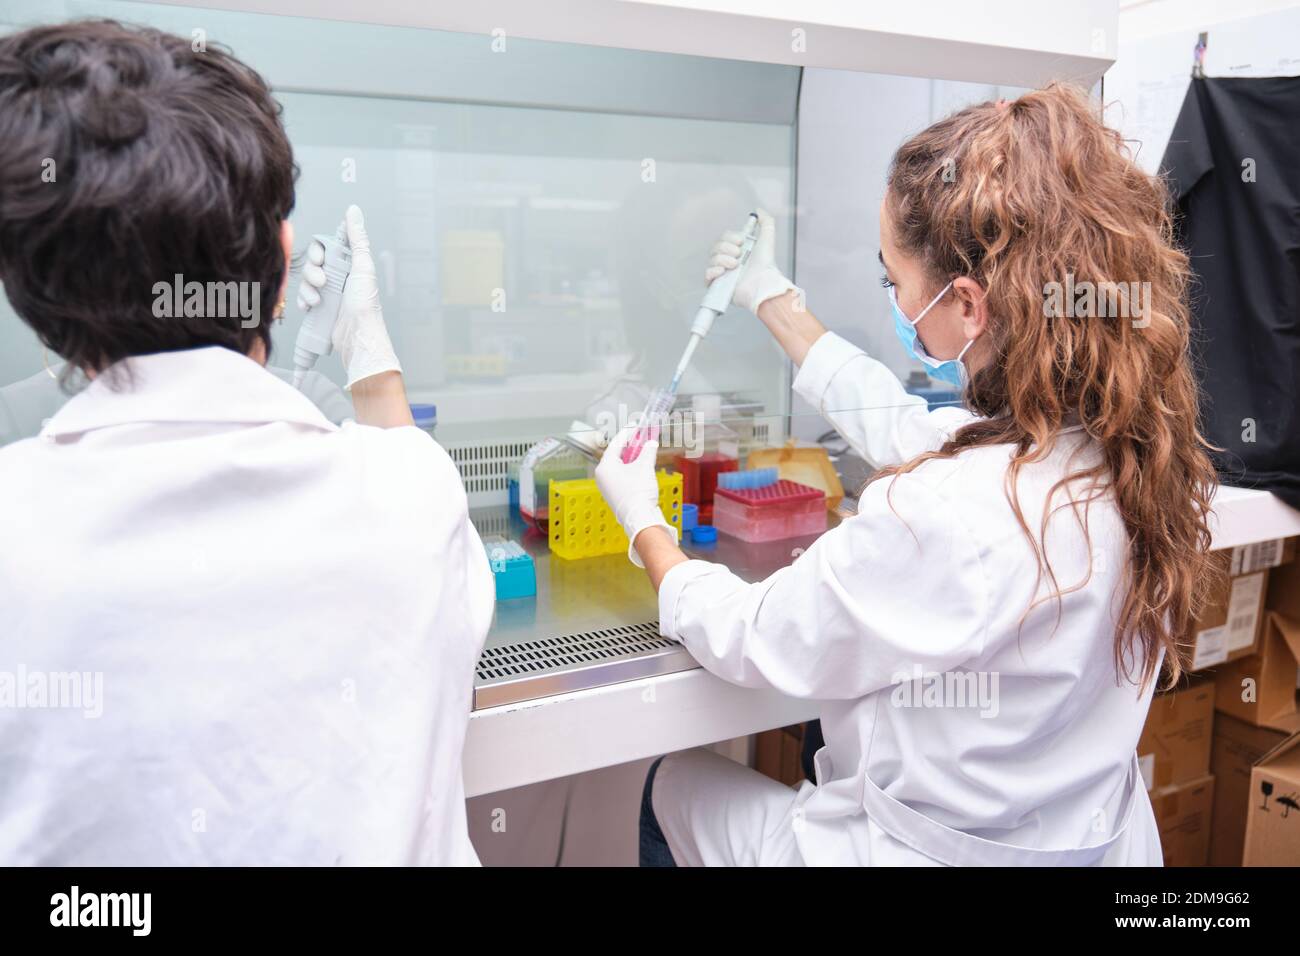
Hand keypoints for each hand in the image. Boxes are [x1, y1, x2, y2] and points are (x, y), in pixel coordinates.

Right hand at [296, 205, 400, 388]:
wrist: (358, 337)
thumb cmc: (366, 306)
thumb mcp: (363, 267)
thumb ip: (356, 239)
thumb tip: (353, 212)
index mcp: (349, 265)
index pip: (326, 247)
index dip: (319, 250)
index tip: (322, 258)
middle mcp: (338, 277)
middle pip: (313, 263)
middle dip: (312, 270)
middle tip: (322, 281)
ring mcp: (328, 293)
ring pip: (306, 280)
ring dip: (308, 288)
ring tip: (318, 299)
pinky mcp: (320, 309)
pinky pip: (303, 298)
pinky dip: (304, 301)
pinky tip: (310, 307)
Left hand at [595, 426, 678, 567]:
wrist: (639, 518)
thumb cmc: (638, 492)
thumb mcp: (645, 467)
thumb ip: (648, 451)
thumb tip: (651, 443)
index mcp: (605, 467)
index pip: (615, 444)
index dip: (627, 434)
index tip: (635, 427)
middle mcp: (602, 476)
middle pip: (616, 455)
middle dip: (630, 446)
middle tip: (640, 437)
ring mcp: (607, 487)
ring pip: (619, 466)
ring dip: (631, 458)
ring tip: (642, 450)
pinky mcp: (614, 495)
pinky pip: (620, 476)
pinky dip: (630, 469)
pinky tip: (640, 466)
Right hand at [704, 208, 796, 313]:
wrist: (762, 283)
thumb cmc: (766, 264)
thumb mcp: (768, 238)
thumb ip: (766, 221)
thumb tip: (758, 210)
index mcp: (737, 251)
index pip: (724, 238)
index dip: (730, 238)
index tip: (741, 242)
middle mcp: (728, 261)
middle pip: (716, 247)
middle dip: (726, 248)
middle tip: (739, 254)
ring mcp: (722, 274)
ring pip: (712, 260)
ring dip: (723, 259)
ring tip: (735, 265)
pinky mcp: (717, 286)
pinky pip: (706, 275)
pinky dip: (713, 271)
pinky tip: (723, 272)